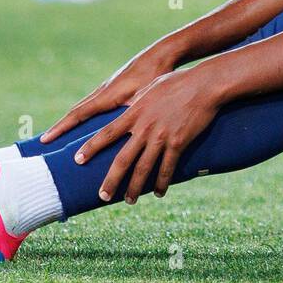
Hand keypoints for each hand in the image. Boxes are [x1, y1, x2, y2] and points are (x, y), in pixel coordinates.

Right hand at [40, 43, 178, 144]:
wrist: (163, 53)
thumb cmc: (157, 75)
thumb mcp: (145, 97)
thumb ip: (133, 114)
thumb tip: (124, 134)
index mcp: (107, 95)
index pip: (78, 114)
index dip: (61, 128)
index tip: (45, 139)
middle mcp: (103, 90)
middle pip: (76, 111)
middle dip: (60, 127)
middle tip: (44, 141)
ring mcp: (108, 87)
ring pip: (84, 106)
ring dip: (71, 121)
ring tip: (60, 136)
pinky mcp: (115, 86)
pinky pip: (94, 103)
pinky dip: (84, 114)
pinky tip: (87, 124)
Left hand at [74, 69, 220, 203]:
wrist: (204, 85)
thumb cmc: (179, 82)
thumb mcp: (151, 88)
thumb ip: (138, 101)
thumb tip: (131, 106)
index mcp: (134, 113)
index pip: (106, 134)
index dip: (90, 148)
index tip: (77, 161)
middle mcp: (144, 127)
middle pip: (122, 160)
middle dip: (111, 181)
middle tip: (102, 196)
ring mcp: (161, 137)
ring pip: (143, 169)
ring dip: (135, 188)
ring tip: (129, 200)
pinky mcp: (178, 143)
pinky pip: (167, 169)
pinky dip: (161, 183)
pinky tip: (158, 193)